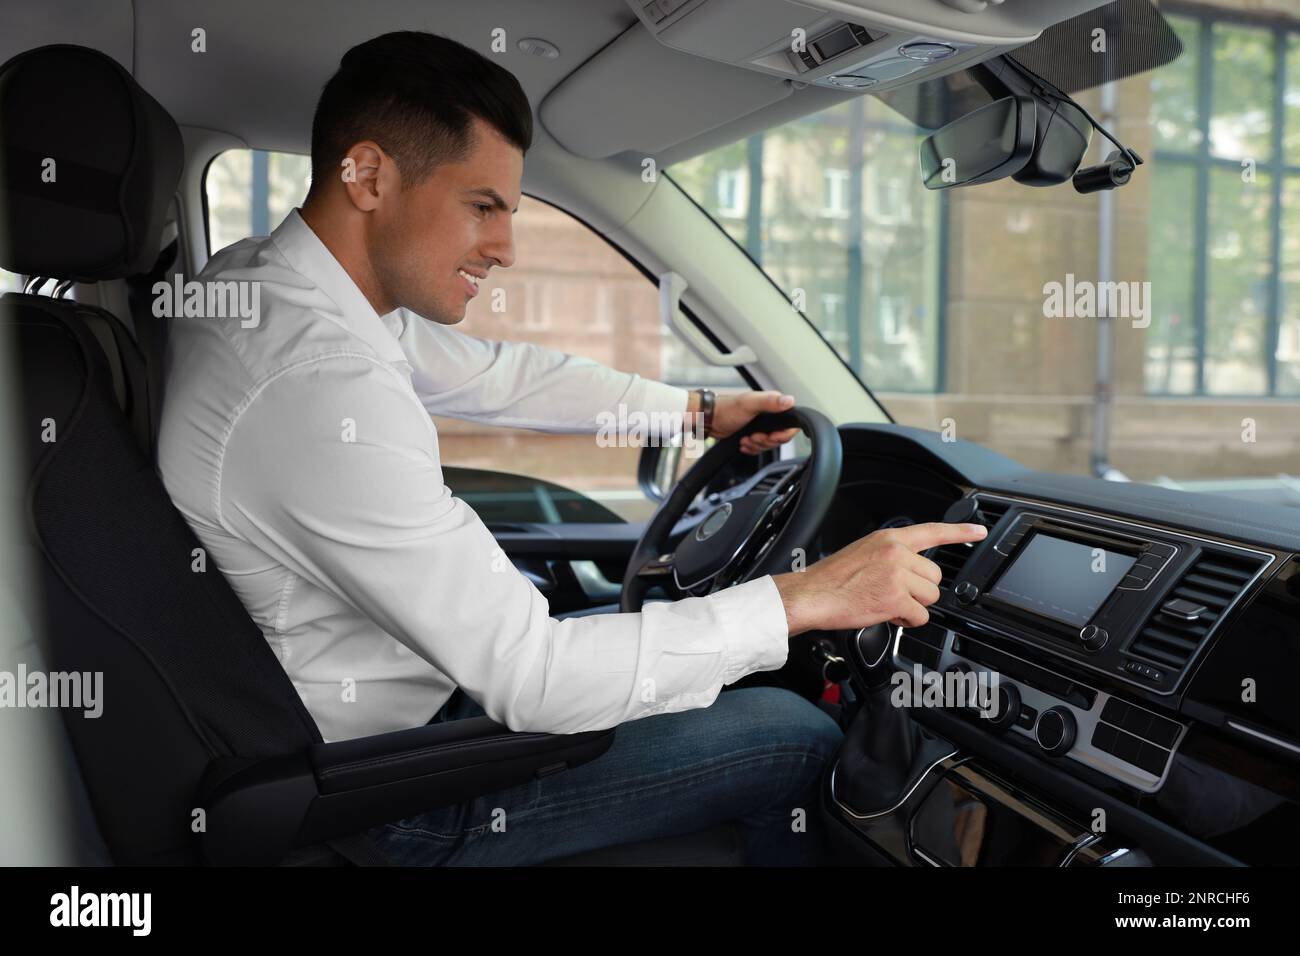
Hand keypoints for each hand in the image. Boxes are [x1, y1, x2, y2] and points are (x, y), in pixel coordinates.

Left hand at [701, 390, 799, 454]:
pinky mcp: (754, 434)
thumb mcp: (749, 404)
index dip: (783, 435)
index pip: (791, 424)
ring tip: (745, 438)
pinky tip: (743, 442)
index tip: (771, 436)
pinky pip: (760, 448)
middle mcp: (770, 415)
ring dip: (756, 445)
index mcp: (773, 404)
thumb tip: (789, 400)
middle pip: (780, 438)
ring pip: (769, 445)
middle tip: (753, 436)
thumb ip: (770, 401)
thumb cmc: (726, 409)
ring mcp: (762, 426)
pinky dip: (751, 448)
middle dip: (765, 441)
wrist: (710, 419)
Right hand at [771, 522, 988, 635]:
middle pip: (934, 576)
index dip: (961, 532)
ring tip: (886, 602)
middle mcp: (896, 553)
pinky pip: (920, 616)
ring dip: (913, 606)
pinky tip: (887, 614)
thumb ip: (891, 555)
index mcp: (889, 539)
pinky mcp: (895, 598)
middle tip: (894, 593)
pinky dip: (907, 620)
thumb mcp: (864, 552)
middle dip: (920, 590)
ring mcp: (897, 575)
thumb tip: (912, 570)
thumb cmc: (831, 579)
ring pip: (930, 597)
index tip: (979, 532)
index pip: (933, 531)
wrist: (811, 595)